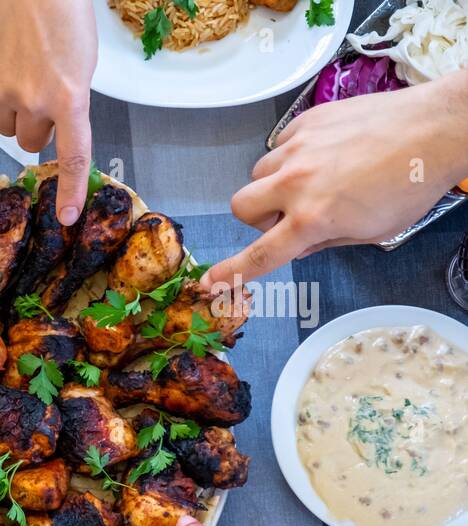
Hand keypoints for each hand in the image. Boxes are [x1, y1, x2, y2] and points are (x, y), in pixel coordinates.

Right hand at [0, 0, 96, 224]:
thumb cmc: (63, 15)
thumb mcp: (82, 65)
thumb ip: (71, 102)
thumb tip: (59, 130)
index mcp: (69, 97)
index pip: (71, 155)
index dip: (68, 190)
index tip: (66, 216)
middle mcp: (33, 100)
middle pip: (30, 142)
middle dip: (37, 128)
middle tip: (42, 100)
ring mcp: (3, 91)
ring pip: (6, 127)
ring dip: (15, 113)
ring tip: (23, 79)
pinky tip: (8, 65)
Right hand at [206, 70, 467, 287]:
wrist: (436, 127)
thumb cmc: (412, 182)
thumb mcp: (371, 231)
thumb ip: (325, 239)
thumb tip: (300, 242)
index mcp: (313, 218)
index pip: (261, 255)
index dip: (232, 273)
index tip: (209, 283)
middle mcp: (297, 183)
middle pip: (241, 207)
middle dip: (256, 217)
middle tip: (287, 215)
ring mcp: (299, 148)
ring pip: (259, 174)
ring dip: (274, 185)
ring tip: (312, 181)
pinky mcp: (306, 122)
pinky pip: (280, 145)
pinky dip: (292, 156)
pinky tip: (325, 155)